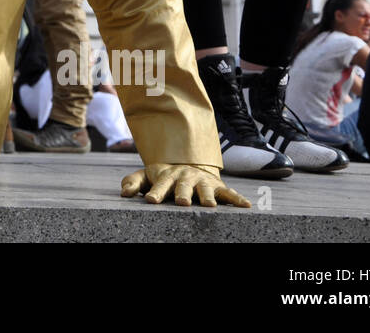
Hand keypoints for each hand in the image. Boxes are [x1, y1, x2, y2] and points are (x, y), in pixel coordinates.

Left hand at [120, 163, 249, 207]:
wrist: (189, 163)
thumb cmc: (165, 175)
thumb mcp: (147, 175)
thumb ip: (133, 182)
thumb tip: (123, 193)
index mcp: (168, 176)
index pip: (160, 185)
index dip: (156, 192)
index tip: (151, 201)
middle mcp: (186, 178)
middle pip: (184, 186)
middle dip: (183, 194)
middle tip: (181, 202)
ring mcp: (203, 182)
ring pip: (206, 190)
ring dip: (208, 196)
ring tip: (210, 206)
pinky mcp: (218, 187)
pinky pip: (230, 193)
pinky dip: (238, 199)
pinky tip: (246, 206)